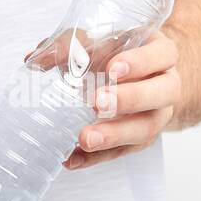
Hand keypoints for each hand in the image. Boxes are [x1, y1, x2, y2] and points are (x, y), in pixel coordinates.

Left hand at [67, 30, 180, 169]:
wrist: (136, 81)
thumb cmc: (116, 56)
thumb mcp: (99, 42)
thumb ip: (71, 44)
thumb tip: (36, 59)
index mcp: (160, 54)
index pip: (162, 54)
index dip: (141, 61)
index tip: (113, 68)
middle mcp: (165, 85)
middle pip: (163, 93)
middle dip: (131, 99)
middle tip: (98, 103)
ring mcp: (155, 116)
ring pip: (146, 128)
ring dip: (114, 135)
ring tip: (85, 138)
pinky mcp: (138, 140)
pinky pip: (121, 152)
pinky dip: (95, 157)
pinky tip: (71, 158)